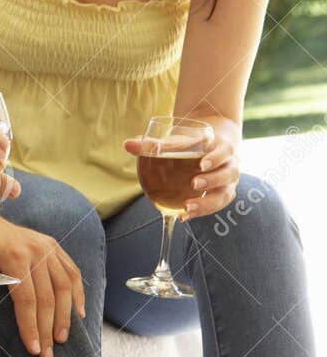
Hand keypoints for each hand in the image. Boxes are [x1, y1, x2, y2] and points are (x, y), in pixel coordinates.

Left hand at [0, 213, 84, 356]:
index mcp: (13, 255)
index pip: (28, 299)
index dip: (31, 327)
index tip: (34, 350)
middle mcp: (36, 249)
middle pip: (49, 296)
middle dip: (49, 328)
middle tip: (48, 355)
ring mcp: (46, 245)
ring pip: (65, 285)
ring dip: (65, 315)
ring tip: (62, 339)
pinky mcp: (50, 244)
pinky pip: (71, 270)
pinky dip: (76, 292)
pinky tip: (78, 313)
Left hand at [124, 126, 239, 218]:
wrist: (213, 144)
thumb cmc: (194, 142)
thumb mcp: (177, 140)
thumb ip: (153, 144)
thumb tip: (127, 145)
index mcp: (223, 147)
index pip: (224, 151)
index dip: (215, 158)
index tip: (201, 164)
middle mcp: (230, 165)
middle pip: (228, 174)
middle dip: (212, 181)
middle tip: (194, 184)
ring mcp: (228, 182)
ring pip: (225, 194)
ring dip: (207, 203)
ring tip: (187, 208)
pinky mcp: (222, 194)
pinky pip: (215, 205)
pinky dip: (200, 211)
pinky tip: (183, 216)